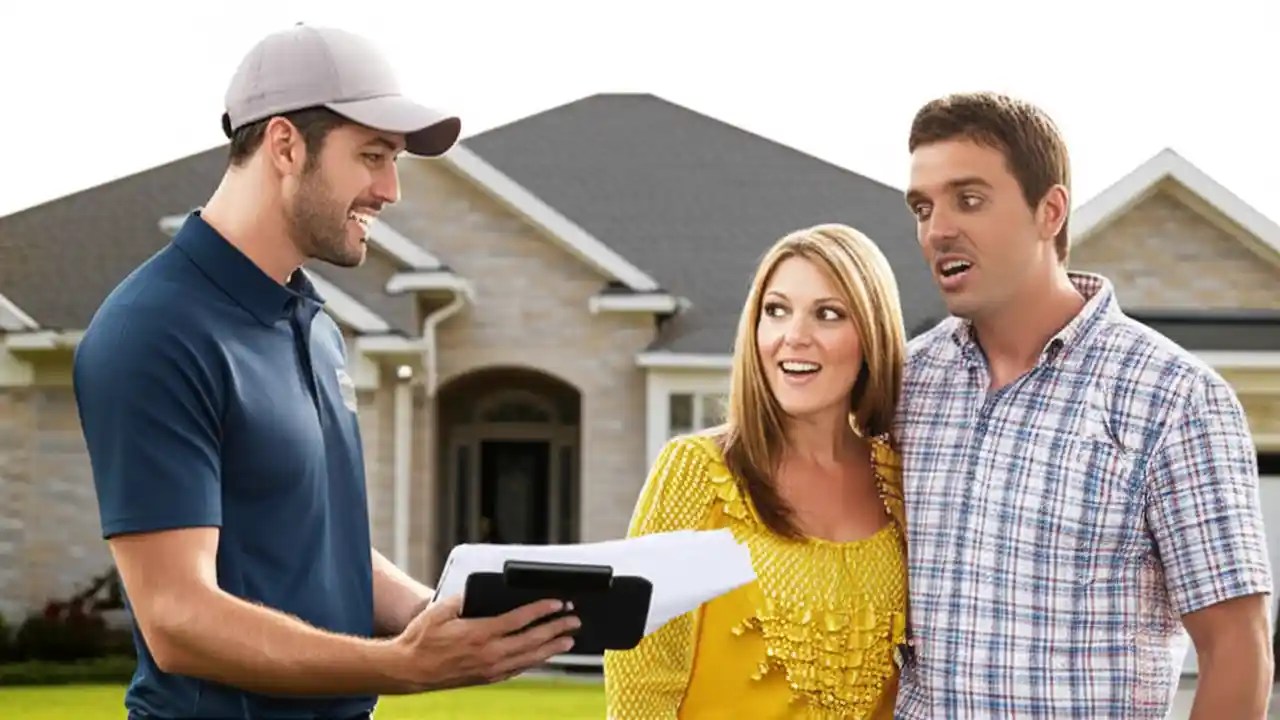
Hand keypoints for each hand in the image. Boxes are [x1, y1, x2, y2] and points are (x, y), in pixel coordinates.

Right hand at [388, 594, 579, 691]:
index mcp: (479, 633)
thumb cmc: (422, 638)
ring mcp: (490, 668)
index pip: (519, 620)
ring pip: (529, 658)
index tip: (559, 603)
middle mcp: (489, 653)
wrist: (409, 670)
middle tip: (574, 620)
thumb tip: (478, 591)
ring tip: (569, 640)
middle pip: (532, 640)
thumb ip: (462, 599)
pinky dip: (535, 661)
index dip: (541, 611)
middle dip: (556, 629)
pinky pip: (518, 669)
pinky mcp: (488, 678)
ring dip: (551, 648)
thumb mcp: (439, 611)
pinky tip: (545, 656)